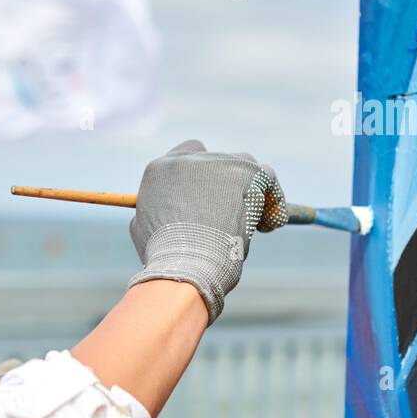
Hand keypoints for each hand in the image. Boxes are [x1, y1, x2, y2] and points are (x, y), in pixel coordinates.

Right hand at [127, 138, 286, 323]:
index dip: (199, 175)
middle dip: (223, 183)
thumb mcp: (144, 229)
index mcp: (160, 169)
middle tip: (229, 212)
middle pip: (215, 160)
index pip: (186, 156)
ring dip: (247, 188)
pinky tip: (268, 224)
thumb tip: (166, 212)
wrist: (188, 261)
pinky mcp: (246, 171)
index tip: (207, 196)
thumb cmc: (164, 255)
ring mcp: (218, 162)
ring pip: (242, 165)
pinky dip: (272, 198)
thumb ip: (155, 212)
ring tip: (252, 220)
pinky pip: (267, 178)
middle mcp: (187, 159)